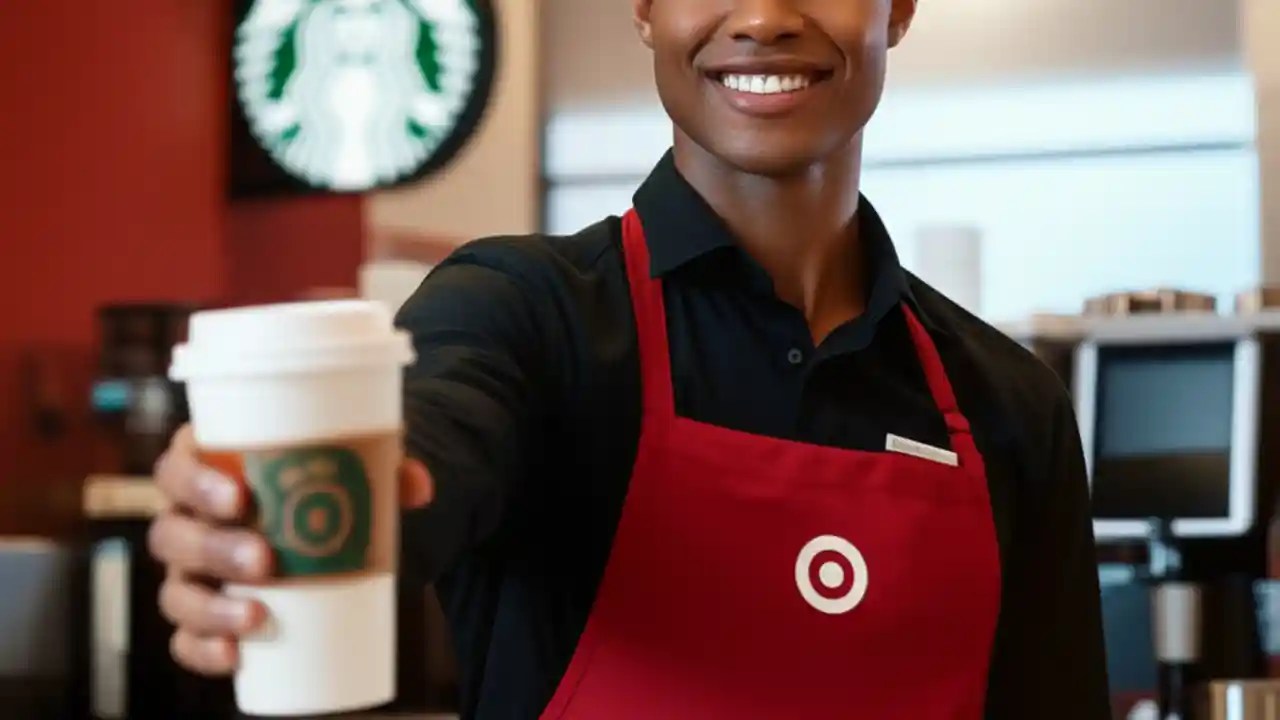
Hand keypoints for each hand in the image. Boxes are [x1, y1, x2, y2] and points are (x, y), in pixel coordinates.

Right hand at [147, 424, 433, 675]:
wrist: (327, 523)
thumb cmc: (327, 482)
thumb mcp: (353, 468)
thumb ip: (387, 470)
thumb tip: (420, 487)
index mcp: (208, 467)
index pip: (177, 467)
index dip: (195, 482)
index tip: (240, 498)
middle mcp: (187, 518)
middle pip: (172, 532)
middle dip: (214, 548)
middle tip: (265, 560)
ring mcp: (190, 570)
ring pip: (176, 591)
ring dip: (208, 609)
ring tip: (256, 616)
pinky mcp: (203, 614)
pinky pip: (186, 640)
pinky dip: (202, 651)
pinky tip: (233, 657)